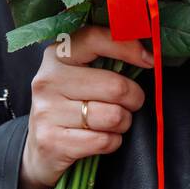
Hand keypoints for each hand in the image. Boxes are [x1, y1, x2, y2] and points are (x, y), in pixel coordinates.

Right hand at [17, 25, 154, 188]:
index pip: (95, 39)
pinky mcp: (51, 141)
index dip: (128, 48)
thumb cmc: (71, 106)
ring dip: (123, 123)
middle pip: (115, 86)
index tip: (149, 60)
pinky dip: (113, 142)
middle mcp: (48, 79)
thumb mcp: (79, 75)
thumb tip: (148, 54)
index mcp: (56, 55)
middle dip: (134, 98)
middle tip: (130, 103)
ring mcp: (46, 111)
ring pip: (113, 116)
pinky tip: (101, 138)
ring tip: (113, 122)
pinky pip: (104, 141)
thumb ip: (105, 59)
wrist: (40, 149)